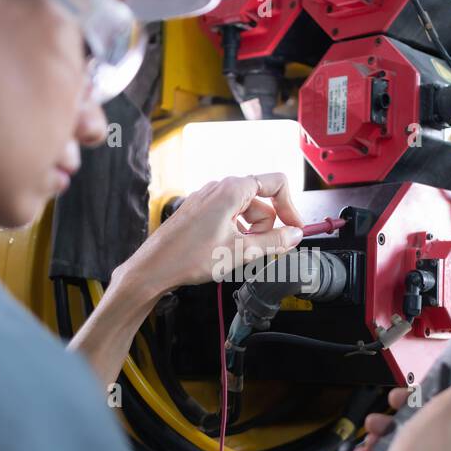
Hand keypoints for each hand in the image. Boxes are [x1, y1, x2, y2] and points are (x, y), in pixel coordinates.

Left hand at [121, 173, 304, 293]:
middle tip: (257, 251)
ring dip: (250, 233)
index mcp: (233, 190)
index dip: (290, 207)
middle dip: (266, 227)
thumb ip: (274, 241)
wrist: (154, 267)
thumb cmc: (189, 256)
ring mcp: (209, 199)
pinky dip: (235, 233)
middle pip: (262, 202)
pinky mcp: (201, 212)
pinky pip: (230, 218)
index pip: (277, 184)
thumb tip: (295, 235)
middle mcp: (220, 188)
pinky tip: (225, 252)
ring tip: (237, 254)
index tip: (295, 230)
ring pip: (246, 212)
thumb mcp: (241, 251)